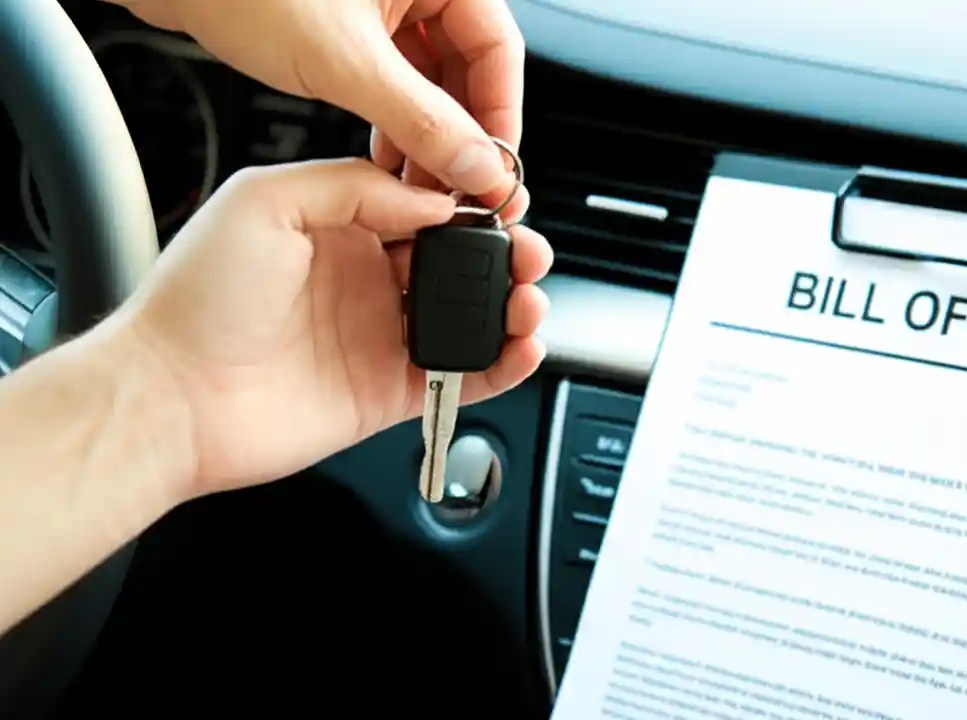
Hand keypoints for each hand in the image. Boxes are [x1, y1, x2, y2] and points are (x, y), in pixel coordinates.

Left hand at [114, 159, 552, 496]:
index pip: (425, 207)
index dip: (469, 204)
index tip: (501, 202)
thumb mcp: (266, 200)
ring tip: (529, 299)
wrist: (171, 397)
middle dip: (503, 254)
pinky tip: (524, 347)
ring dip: (510, 306)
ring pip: (469, 319)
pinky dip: (501, 366)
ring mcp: (379, 338)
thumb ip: (354, 186)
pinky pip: (462, 378)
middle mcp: (365, 281)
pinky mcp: (388, 392)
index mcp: (339, 229)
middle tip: (526, 253)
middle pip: (459, 262)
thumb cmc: (197, 300)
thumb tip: (433, 199)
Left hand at [115, 0, 527, 214]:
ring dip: (428, 134)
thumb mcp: (346, 64)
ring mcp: (381, 5)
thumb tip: (478, 168)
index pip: (498, 51)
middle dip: (463, 133)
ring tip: (422, 187)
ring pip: (431, 79)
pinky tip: (389, 160)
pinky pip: (394, 79)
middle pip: (468, 69)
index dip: (501, 116)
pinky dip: (395, 120)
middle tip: (459, 189)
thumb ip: (422, 121)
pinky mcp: (348, 26)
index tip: (493, 171)